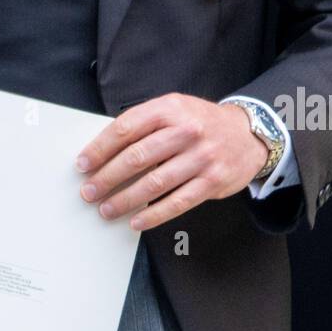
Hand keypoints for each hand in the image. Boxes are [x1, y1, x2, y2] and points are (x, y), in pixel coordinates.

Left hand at [74, 94, 267, 230]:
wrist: (248, 134)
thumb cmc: (200, 122)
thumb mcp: (174, 109)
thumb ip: (144, 123)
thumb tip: (104, 150)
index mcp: (170, 109)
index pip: (126, 128)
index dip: (100, 148)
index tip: (83, 164)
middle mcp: (186, 131)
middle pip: (136, 157)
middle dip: (107, 177)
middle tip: (89, 191)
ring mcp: (201, 157)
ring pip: (154, 183)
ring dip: (125, 199)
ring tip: (106, 209)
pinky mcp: (212, 182)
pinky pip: (177, 202)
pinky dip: (153, 215)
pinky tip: (135, 221)